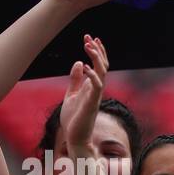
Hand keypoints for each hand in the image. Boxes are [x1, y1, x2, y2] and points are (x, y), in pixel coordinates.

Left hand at [61, 35, 107, 154]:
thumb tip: (78, 63)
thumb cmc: (74, 119)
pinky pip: (96, 87)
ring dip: (96, 58)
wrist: (75, 137)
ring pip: (102, 73)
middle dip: (97, 50)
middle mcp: (97, 90)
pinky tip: (84, 66)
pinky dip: (92, 76)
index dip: (96, 52)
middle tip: (89, 36)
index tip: (90, 38)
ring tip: (88, 45)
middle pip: (103, 66)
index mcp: (92, 87)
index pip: (98, 66)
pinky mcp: (92, 103)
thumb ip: (75, 80)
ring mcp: (95, 96)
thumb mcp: (71, 94)